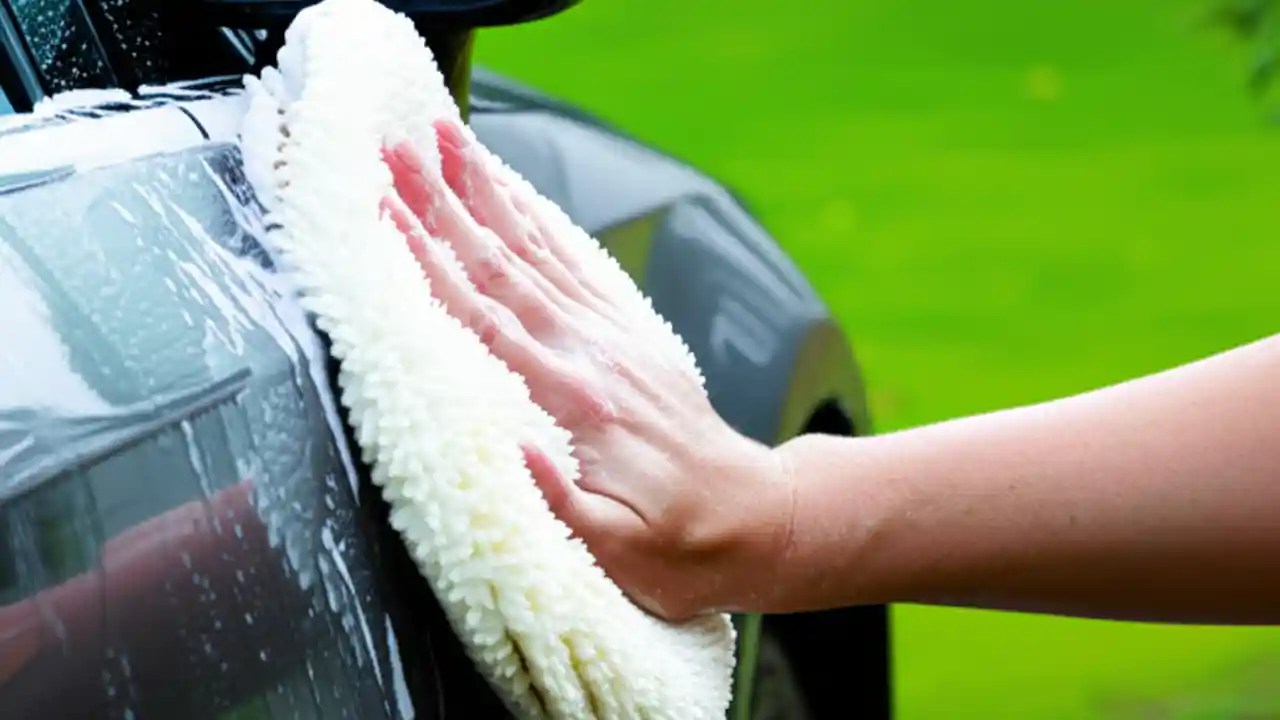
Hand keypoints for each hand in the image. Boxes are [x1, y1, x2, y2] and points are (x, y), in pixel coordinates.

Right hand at [380, 121, 794, 619]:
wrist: (749, 518)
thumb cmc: (676, 545)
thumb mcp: (617, 551)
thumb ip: (561, 503)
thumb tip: (507, 448)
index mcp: (578, 403)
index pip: (487, 319)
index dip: (431, 263)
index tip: (387, 209)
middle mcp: (593, 354)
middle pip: (502, 266)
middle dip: (445, 202)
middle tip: (397, 145)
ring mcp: (612, 337)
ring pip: (536, 251)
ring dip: (487, 193)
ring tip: (446, 138)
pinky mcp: (627, 334)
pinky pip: (574, 263)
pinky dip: (538, 221)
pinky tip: (512, 191)